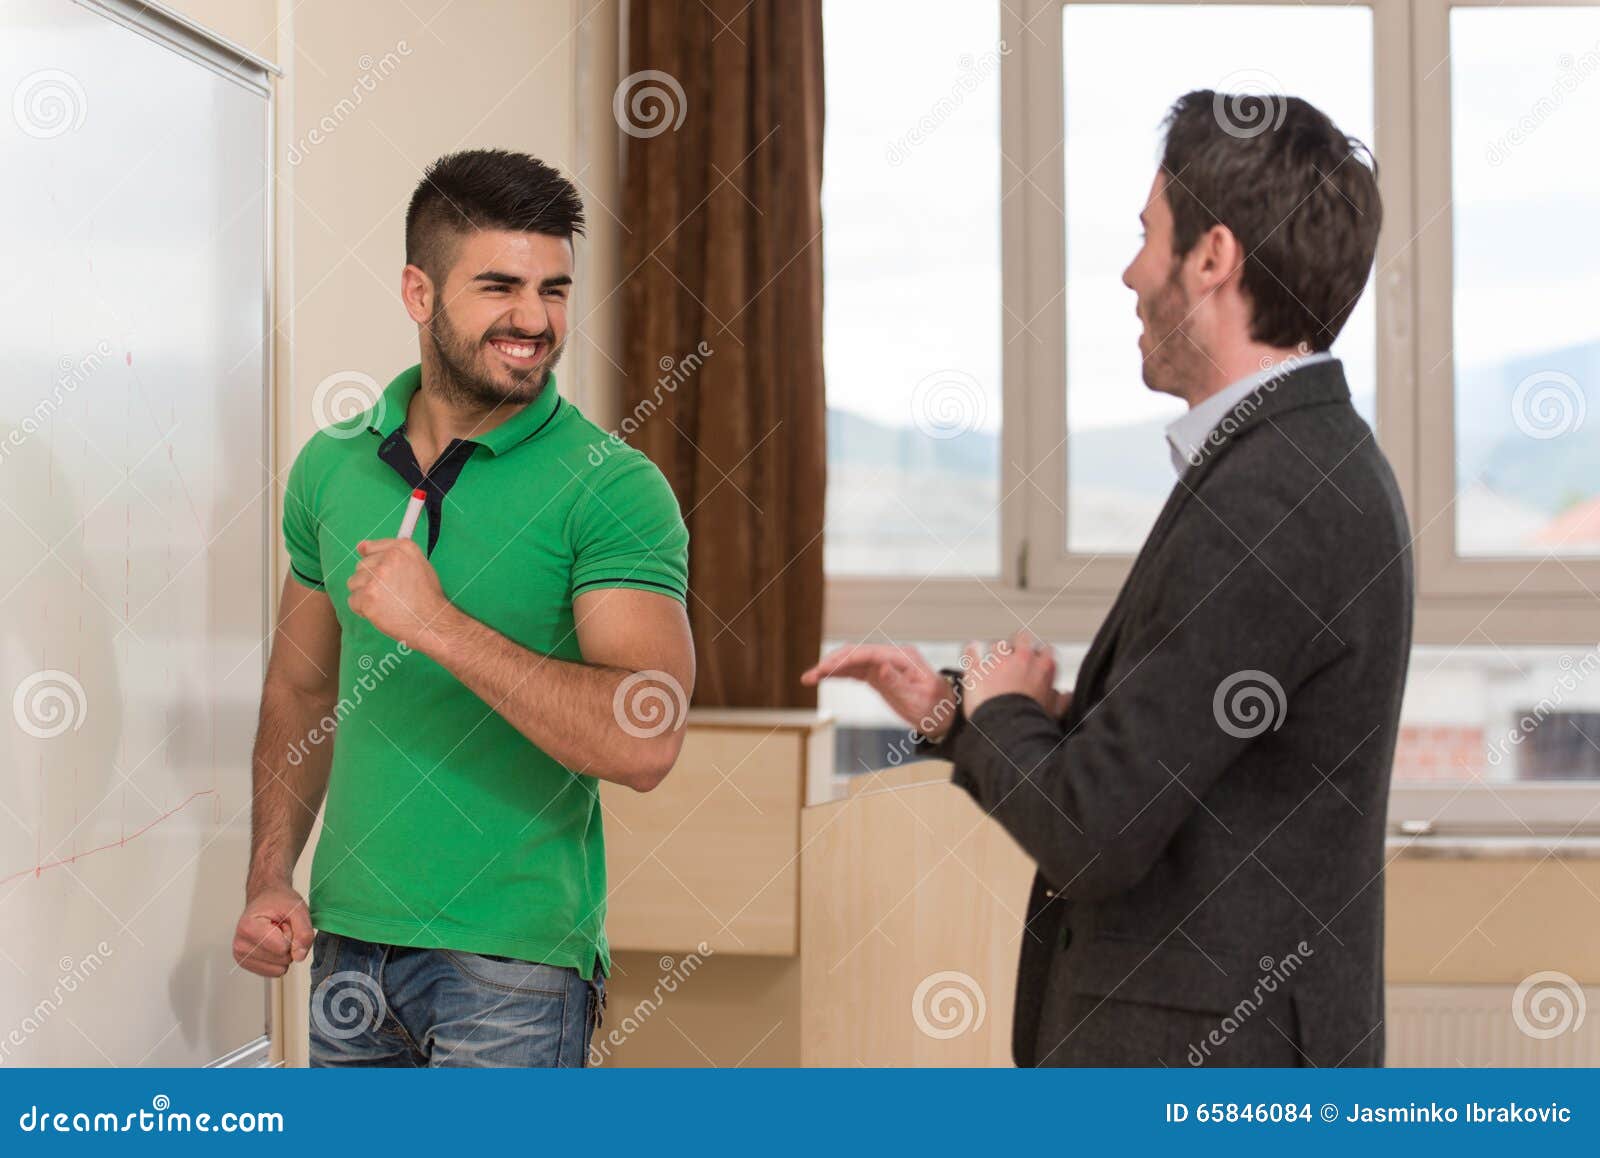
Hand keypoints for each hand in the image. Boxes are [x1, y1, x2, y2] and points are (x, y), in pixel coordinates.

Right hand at [232, 883, 311, 977]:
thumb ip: (304, 932)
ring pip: (279, 969)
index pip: (283, 947)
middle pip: (282, 959)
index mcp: (248, 928)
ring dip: (284, 952)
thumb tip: (300, 956)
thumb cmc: (278, 901)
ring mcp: (241, 957)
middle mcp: (240, 945)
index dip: (291, 934)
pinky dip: (278, 960)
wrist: (265, 899)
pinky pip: (274, 972)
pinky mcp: (247, 964)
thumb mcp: (298, 909)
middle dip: (288, 943)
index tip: (282, 922)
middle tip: (280, 927)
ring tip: (275, 934)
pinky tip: (271, 943)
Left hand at [347, 538, 449, 648]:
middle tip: (390, 594)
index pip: (370, 548)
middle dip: (370, 581)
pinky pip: (353, 601)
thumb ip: (392, 553)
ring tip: (385, 603)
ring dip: (365, 594)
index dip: (374, 564)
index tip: (380, 573)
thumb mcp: (419, 565)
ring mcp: (376, 578)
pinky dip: (363, 609)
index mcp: (402, 548)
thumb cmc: (427, 596)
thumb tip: (360, 546)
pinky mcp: (367, 597)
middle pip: (361, 567)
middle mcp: (388, 559)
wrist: (431, 621)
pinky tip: (381, 612)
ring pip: (354, 583)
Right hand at [801, 643, 958, 739]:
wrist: (945, 714)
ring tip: (809, 677)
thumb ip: (898, 682)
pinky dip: (839, 674)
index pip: (869, 653)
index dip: (846, 659)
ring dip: (831, 668)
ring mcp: (885, 664)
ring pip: (853, 661)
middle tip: (812, 675)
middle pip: (857, 654)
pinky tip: (822, 677)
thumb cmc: (935, 707)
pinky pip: (855, 671)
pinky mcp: (879, 674)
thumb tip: (880, 665)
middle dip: (832, 663)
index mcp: (903, 658)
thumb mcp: (918, 699)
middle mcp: (892, 656)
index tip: (827, 668)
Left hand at [961, 630, 1059, 717]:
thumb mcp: (1053, 711)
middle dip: (1018, 644)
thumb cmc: (1030, 720)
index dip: (1039, 656)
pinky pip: (971, 652)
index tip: (1036, 661)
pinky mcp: (976, 668)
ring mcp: (998, 661)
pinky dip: (971, 651)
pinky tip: (971, 651)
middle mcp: (1022, 659)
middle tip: (1014, 655)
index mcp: (1043, 667)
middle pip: (1022, 638)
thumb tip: (1066, 696)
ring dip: (995, 651)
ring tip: (993, 660)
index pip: (1045, 650)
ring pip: (997, 644)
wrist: (1007, 727)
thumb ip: (1061, 700)